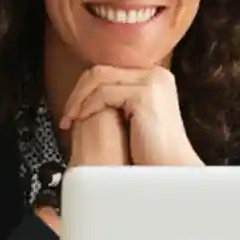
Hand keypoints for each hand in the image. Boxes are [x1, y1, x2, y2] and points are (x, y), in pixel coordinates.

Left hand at [59, 65, 202, 165]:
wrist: (172, 168)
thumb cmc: (153, 152)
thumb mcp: (135, 119)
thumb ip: (120, 103)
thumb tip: (91, 97)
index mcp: (155, 77)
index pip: (110, 71)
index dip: (86, 89)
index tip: (73, 110)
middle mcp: (156, 74)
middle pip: (102, 70)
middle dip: (79, 92)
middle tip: (67, 115)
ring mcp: (152, 82)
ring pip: (100, 78)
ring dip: (79, 99)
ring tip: (70, 119)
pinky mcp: (145, 94)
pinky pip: (105, 94)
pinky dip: (88, 107)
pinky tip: (81, 121)